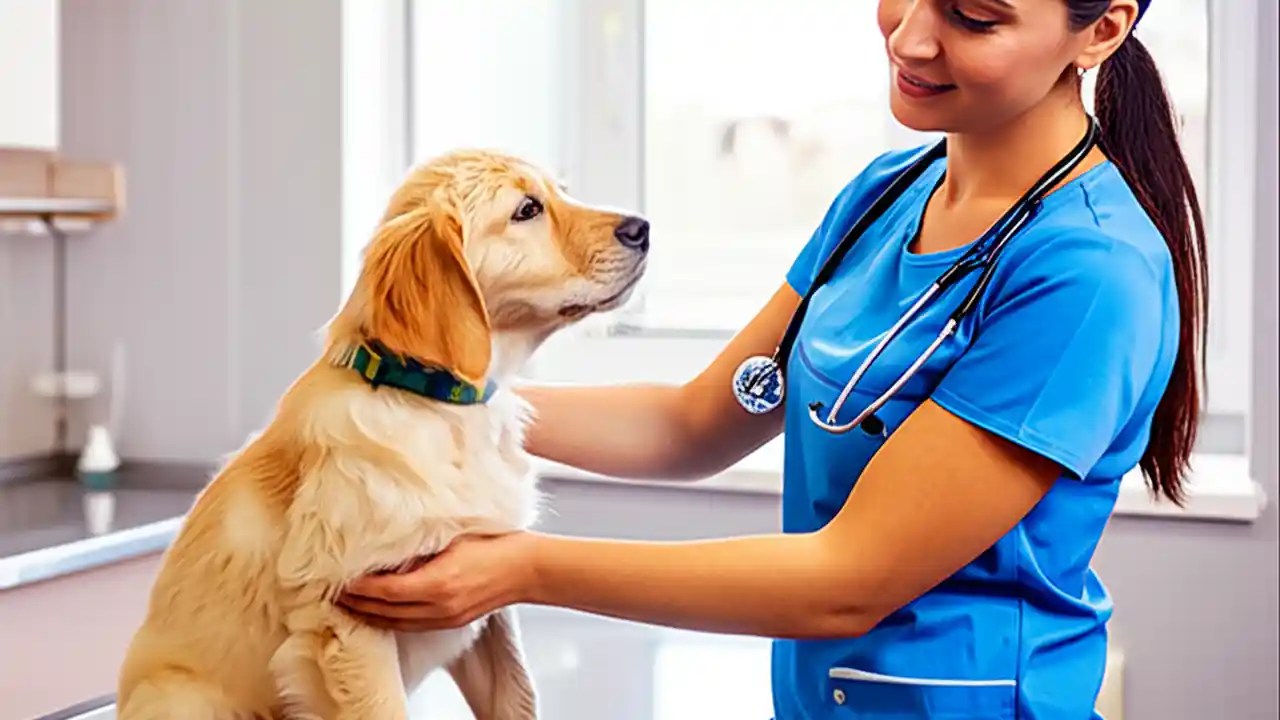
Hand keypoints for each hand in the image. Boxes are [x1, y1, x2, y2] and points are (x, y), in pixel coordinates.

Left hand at [337, 531, 536, 631]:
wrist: (526, 568)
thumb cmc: (495, 544)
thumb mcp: (454, 536)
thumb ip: (420, 543)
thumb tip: (387, 543)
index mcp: (438, 583)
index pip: (384, 592)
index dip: (357, 587)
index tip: (338, 577)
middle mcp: (439, 606)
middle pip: (384, 612)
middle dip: (355, 604)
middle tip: (331, 592)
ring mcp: (445, 618)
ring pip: (395, 623)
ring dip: (369, 615)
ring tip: (347, 603)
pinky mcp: (451, 622)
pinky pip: (411, 626)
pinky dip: (390, 619)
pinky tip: (379, 610)